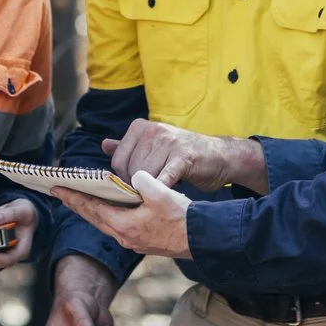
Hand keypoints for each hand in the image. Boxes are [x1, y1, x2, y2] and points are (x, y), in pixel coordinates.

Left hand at [56, 169, 191, 260]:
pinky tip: (106, 208)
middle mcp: (124, 236)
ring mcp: (133, 240)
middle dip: (77, 204)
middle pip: (94, 217)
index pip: (91, 208)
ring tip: (79, 199)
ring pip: (104, 223)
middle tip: (60, 192)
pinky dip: (106, 215)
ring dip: (91, 210)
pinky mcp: (142, 241)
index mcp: (124, 225)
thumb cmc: (182, 217)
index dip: (73, 197)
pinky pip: (116, 226)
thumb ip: (142, 181)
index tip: (57, 189)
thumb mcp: (161, 193)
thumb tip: (133, 177)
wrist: (202, 239)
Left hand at [101, 121, 262, 193]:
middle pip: (129, 169)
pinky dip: (161, 190)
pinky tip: (162, 198)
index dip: (121, 179)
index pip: (118, 159)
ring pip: (145, 175)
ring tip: (154, 198)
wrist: (221, 157)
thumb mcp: (154, 148)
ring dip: (148, 191)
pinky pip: (164, 178)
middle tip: (143, 197)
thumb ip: (129, 147)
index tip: (130, 189)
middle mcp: (153, 131)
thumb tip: (104, 145)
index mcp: (141, 127)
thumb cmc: (183, 156)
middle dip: (134, 187)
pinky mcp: (184, 156)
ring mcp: (169, 142)